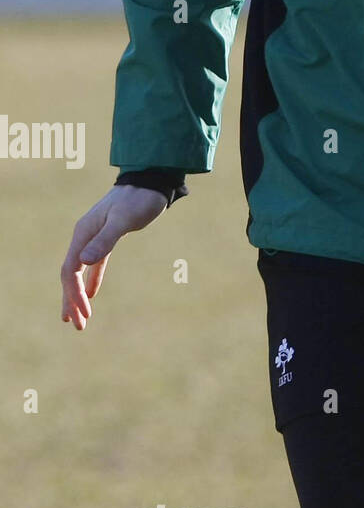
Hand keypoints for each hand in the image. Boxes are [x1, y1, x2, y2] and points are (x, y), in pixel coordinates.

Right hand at [61, 187, 168, 329]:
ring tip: (79, 317)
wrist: (150, 181)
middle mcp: (84, 237)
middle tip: (77, 326)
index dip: (73, 294)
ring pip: (79, 272)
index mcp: (83, 234)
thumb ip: (105, 240)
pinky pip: (94, 264)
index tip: (83, 313)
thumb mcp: (124, 219)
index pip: (70, 271)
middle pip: (70, 275)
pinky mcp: (107, 237)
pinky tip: (92, 294)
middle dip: (72, 301)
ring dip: (78, 295)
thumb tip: (83, 262)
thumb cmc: (139, 199)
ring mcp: (94, 237)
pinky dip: (91, 280)